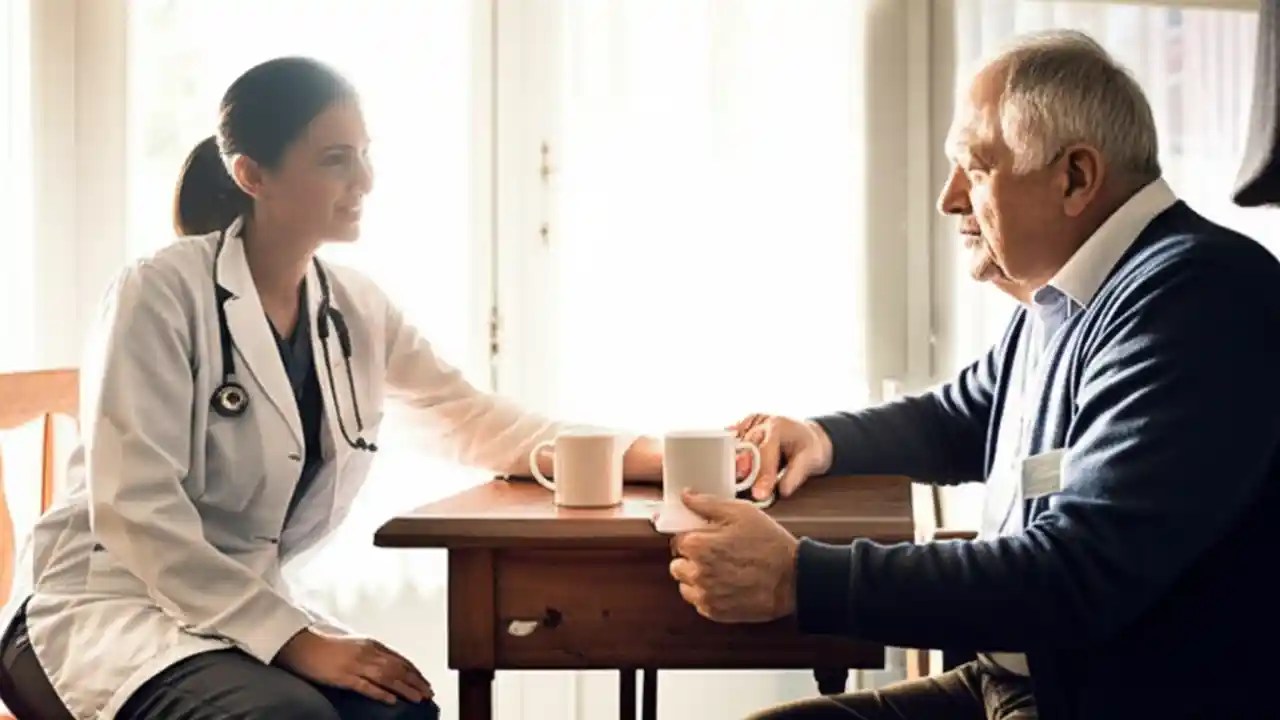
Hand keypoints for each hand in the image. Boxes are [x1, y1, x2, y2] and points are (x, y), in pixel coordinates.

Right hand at [275, 629, 432, 705]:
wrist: (302, 646)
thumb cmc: (327, 646)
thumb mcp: (356, 645)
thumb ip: (373, 654)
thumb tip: (390, 665)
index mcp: (371, 645)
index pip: (400, 659)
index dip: (415, 672)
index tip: (425, 682)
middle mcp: (367, 653)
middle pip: (398, 668)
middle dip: (416, 681)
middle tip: (429, 693)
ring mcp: (355, 665)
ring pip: (387, 677)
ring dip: (405, 688)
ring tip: (418, 698)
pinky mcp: (343, 676)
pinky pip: (365, 686)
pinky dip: (380, 693)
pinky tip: (391, 700)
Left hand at [669, 489, 798, 622]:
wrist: (793, 579)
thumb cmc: (769, 544)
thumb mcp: (741, 512)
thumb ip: (707, 504)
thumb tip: (685, 496)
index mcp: (698, 545)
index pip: (678, 539)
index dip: (693, 536)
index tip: (707, 537)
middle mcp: (696, 572)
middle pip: (679, 563)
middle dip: (692, 558)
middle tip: (716, 554)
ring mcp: (705, 594)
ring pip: (686, 584)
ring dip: (697, 577)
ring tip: (721, 571)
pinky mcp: (714, 612)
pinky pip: (699, 601)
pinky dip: (708, 594)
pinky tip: (727, 585)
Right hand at [729, 414, 832, 499]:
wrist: (808, 435)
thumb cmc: (810, 447)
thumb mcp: (812, 460)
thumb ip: (796, 475)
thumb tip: (782, 491)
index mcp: (778, 427)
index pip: (766, 452)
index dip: (761, 474)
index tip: (759, 494)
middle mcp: (761, 422)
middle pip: (746, 447)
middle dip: (743, 470)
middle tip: (741, 490)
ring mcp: (750, 424)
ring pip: (736, 444)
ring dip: (733, 464)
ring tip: (732, 484)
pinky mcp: (743, 430)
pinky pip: (732, 441)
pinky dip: (729, 454)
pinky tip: (726, 467)